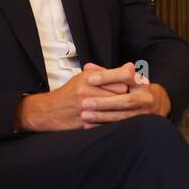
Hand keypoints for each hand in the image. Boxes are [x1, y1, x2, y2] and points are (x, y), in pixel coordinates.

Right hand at [16, 62, 168, 131]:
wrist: (50, 111)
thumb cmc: (70, 93)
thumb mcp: (87, 77)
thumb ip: (108, 72)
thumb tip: (131, 67)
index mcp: (89, 78)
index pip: (119, 78)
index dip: (131, 83)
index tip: (137, 84)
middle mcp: (87, 90)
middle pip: (120, 93)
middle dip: (130, 95)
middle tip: (137, 98)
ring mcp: (86, 106)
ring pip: (116, 108)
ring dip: (126, 109)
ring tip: (130, 109)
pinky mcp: (85, 120)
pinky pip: (107, 121)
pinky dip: (117, 121)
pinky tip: (124, 120)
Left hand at [76, 61, 169, 126]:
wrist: (155, 104)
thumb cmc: (134, 89)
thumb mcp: (124, 79)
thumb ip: (106, 73)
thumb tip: (88, 67)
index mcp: (140, 82)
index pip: (126, 75)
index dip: (108, 77)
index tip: (90, 79)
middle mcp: (145, 97)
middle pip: (126, 100)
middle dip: (104, 102)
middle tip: (85, 103)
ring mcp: (144, 113)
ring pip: (123, 116)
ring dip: (102, 117)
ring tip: (85, 115)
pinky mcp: (138, 124)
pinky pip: (120, 127)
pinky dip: (103, 126)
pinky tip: (90, 126)